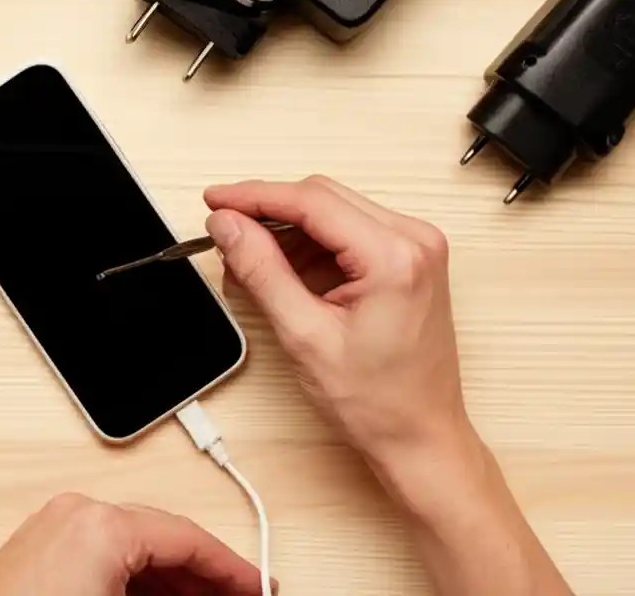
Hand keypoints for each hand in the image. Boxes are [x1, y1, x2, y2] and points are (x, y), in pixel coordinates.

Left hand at [0, 493, 267, 595]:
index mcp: (102, 526)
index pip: (190, 538)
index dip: (235, 570)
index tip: (260, 590)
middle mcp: (74, 516)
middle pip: (164, 541)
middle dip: (203, 581)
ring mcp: (49, 532)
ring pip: (133, 553)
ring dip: (170, 587)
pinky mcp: (32, 557)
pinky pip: (101, 563)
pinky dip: (134, 587)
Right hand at [204, 177, 572, 595]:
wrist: (420, 437)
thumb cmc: (377, 402)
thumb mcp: (304, 336)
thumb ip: (262, 271)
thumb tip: (229, 225)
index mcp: (395, 256)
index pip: (310, 202)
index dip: (253, 197)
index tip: (214, 200)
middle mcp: (414, 240)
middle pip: (322, 198)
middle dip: (267, 212)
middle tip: (224, 232)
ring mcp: (416, 248)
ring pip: (333, 212)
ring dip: (287, 232)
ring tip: (248, 264)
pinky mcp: (409, 260)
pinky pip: (349, 233)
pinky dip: (311, 247)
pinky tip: (282, 271)